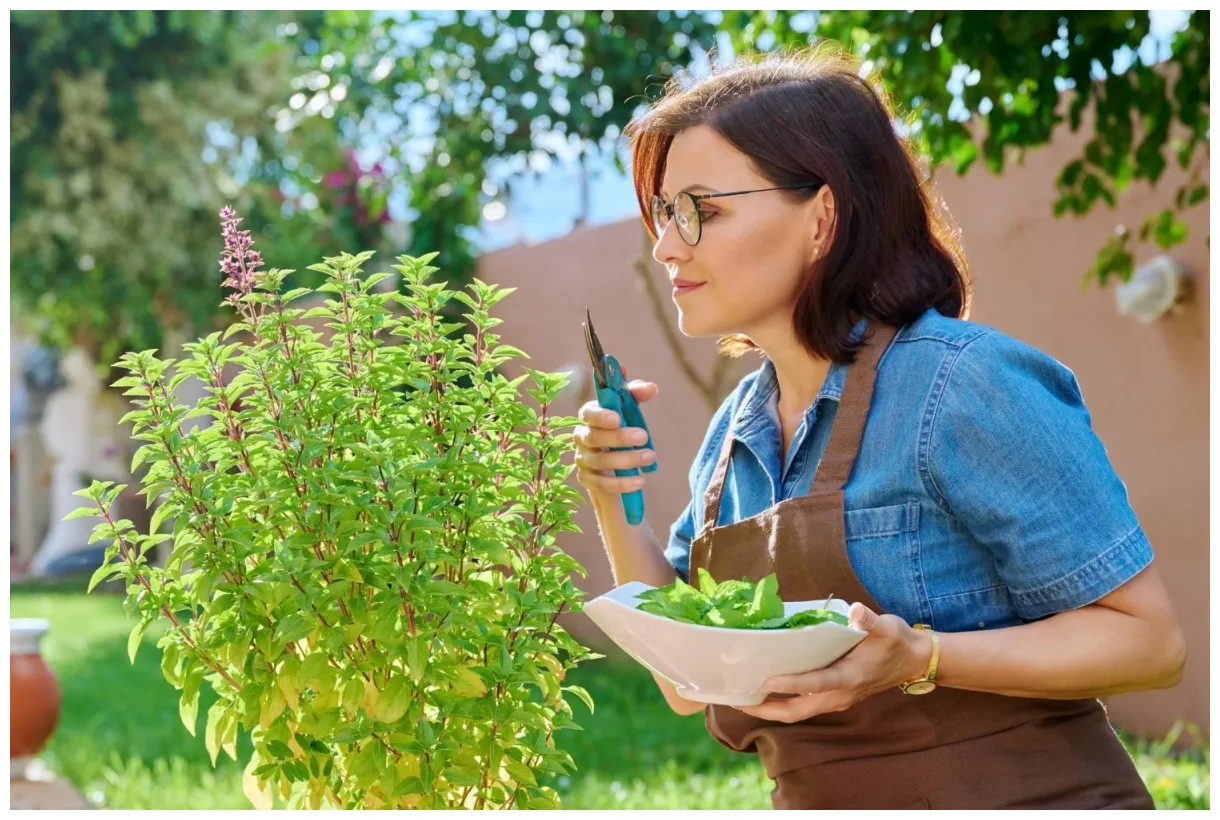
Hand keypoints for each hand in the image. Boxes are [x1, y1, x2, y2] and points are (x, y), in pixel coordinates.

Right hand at [573, 373, 658, 503]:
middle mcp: (581, 437)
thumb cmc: (623, 429)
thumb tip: (652, 388)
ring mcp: (582, 460)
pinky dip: (621, 483)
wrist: (616, 466)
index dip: (600, 416)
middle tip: (643, 436)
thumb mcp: (630, 411)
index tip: (617, 418)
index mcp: (590, 417)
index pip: (588, 413)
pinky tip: (640, 481)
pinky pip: (601, 484)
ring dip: (625, 459)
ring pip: (599, 461)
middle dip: (618, 438)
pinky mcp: (587, 480)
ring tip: (650, 457)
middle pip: (593, 438)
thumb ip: (638, 396)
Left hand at [736, 603, 933, 722]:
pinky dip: (782, 703)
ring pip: (798, 712)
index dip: (793, 685)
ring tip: (742, 700)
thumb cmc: (897, 641)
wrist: (913, 660)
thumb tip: (857, 611)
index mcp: (851, 677)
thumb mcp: (887, 627)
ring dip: (771, 710)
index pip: (817, 684)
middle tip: (738, 702)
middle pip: (798, 711)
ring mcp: (836, 698)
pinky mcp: (834, 696)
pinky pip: (803, 706)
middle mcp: (840, 694)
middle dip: (768, 710)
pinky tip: (764, 692)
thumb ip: (870, 620)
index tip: (768, 682)